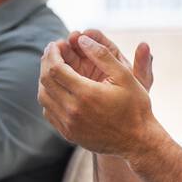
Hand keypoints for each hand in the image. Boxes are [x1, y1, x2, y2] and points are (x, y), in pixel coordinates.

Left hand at [37, 32, 161, 157]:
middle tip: (53, 52)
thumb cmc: (135, 107)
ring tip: (54, 68)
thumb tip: (82, 39)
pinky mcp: (68, 134)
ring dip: (45, 79)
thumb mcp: (125, 76)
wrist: (137, 141)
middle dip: (46, 62)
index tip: (56, 43)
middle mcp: (73, 110)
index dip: (52, 53)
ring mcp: (69, 124)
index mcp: (86, 93)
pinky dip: (49, 97)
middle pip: (45, 81)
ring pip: (43, 97)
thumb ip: (102, 55)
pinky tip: (59, 88)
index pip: (55, 68)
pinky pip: (49, 112)